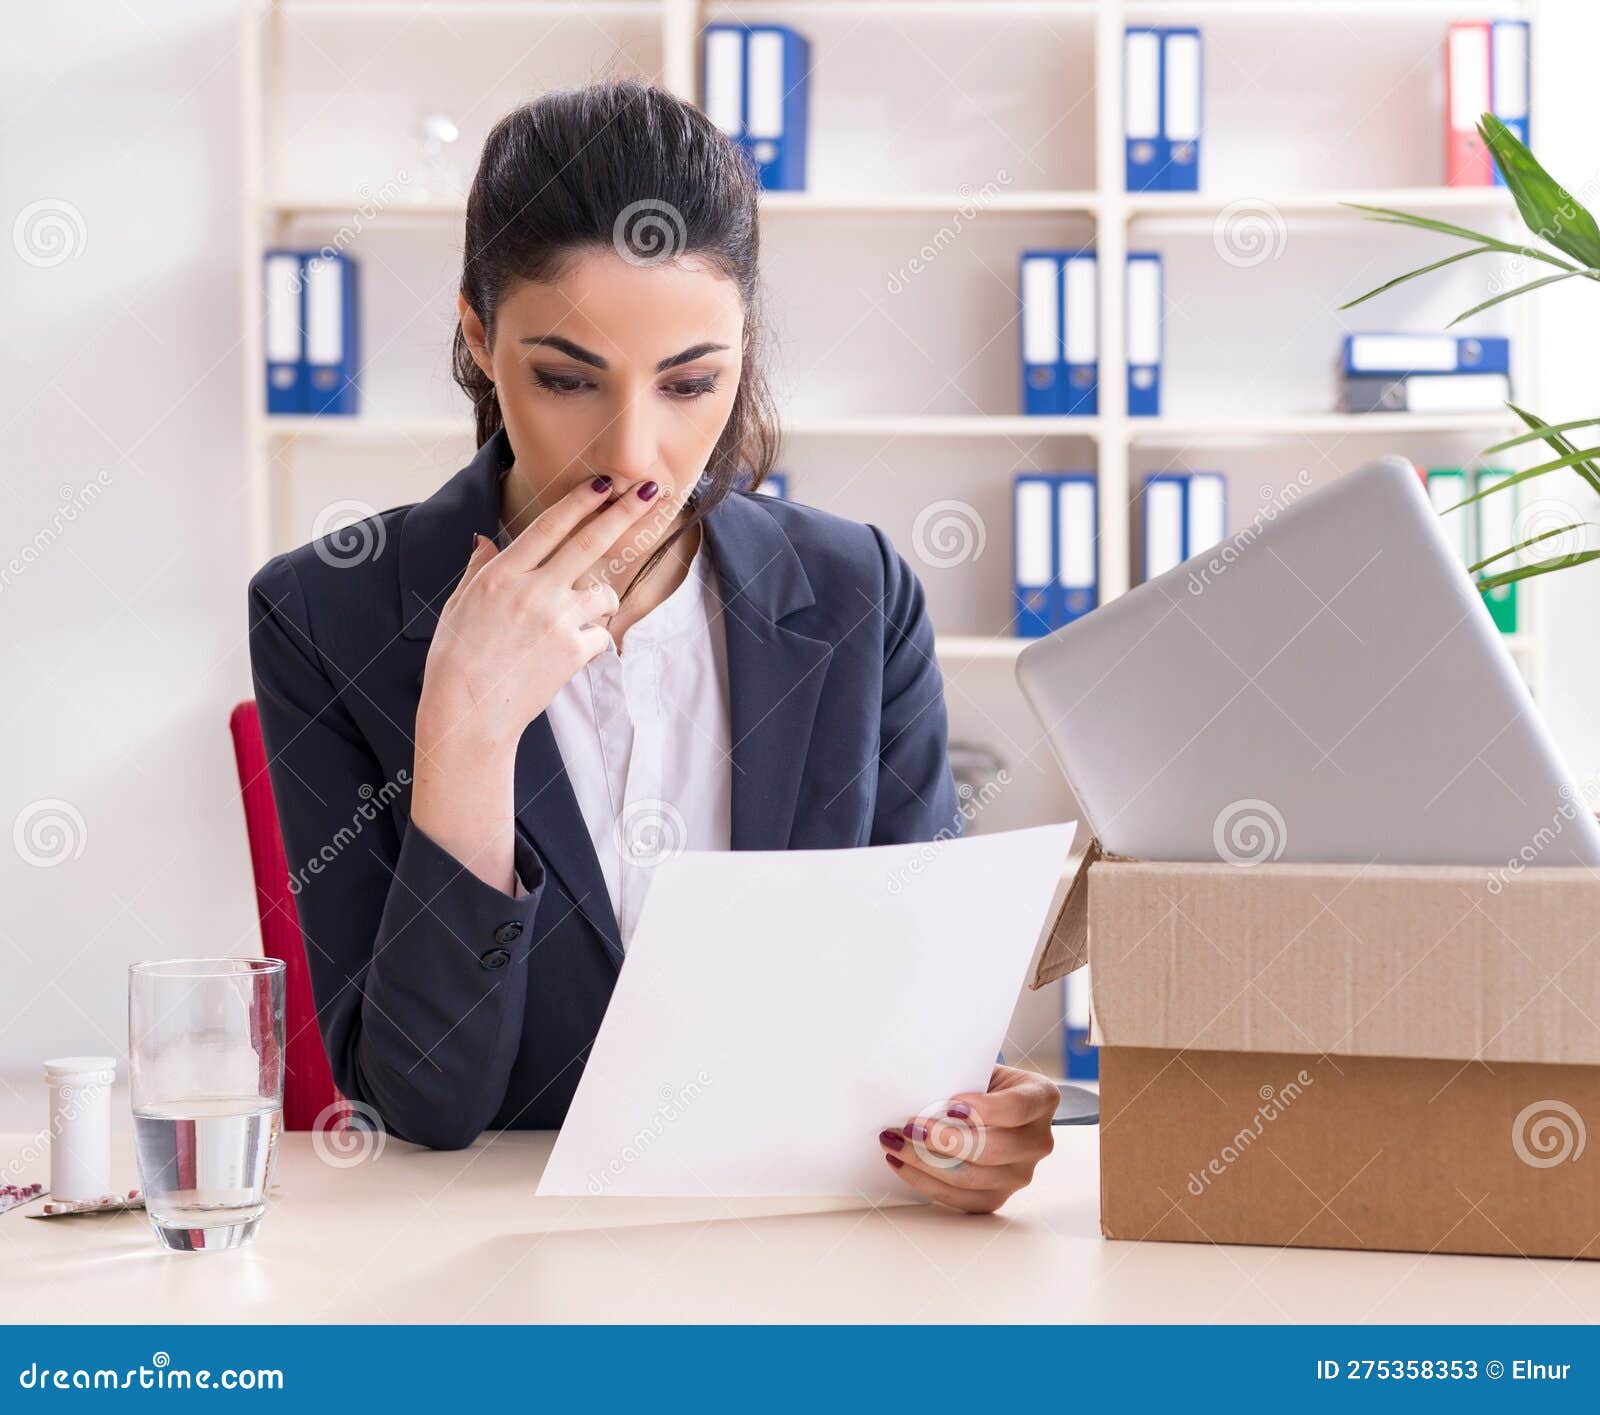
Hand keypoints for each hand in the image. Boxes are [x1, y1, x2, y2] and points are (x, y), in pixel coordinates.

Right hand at [416, 474, 665, 753]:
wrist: (468, 713)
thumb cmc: (456, 659)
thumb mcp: (458, 605)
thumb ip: (479, 569)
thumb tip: (485, 539)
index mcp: (503, 574)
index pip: (550, 525)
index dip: (581, 501)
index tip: (606, 482)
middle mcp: (534, 590)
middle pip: (590, 542)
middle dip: (624, 512)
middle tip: (650, 491)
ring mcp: (557, 620)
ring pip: (603, 593)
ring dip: (603, 598)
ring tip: (583, 614)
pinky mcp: (573, 651)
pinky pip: (601, 633)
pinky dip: (594, 638)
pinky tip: (573, 649)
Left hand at [877, 1064, 1056, 1213]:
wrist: (990, 1105)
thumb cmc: (981, 1082)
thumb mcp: (979, 1068)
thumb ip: (960, 1077)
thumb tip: (917, 1091)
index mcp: (1041, 1099)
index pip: (1017, 1107)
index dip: (983, 1109)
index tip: (949, 1104)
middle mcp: (1038, 1140)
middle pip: (994, 1149)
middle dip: (944, 1140)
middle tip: (910, 1127)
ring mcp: (1021, 1173)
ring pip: (974, 1178)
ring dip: (926, 1162)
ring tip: (896, 1144)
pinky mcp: (999, 1196)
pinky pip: (962, 1199)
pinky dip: (926, 1182)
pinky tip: (902, 1164)